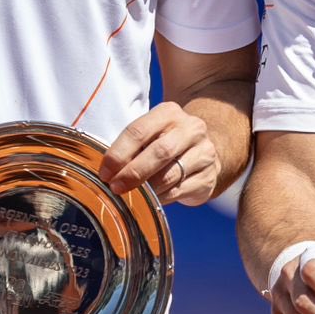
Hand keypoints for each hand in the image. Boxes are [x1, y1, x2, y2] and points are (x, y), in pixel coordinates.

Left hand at [99, 100, 217, 205]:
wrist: (203, 150)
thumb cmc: (165, 143)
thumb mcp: (150, 135)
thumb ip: (131, 147)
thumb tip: (106, 171)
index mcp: (169, 113)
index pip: (139, 131)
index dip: (119, 153)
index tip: (105, 172)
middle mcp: (191, 128)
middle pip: (160, 152)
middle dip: (133, 172)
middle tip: (116, 187)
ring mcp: (204, 152)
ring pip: (170, 175)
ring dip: (147, 189)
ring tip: (133, 196)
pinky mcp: (209, 176)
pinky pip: (179, 191)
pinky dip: (161, 198)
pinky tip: (152, 201)